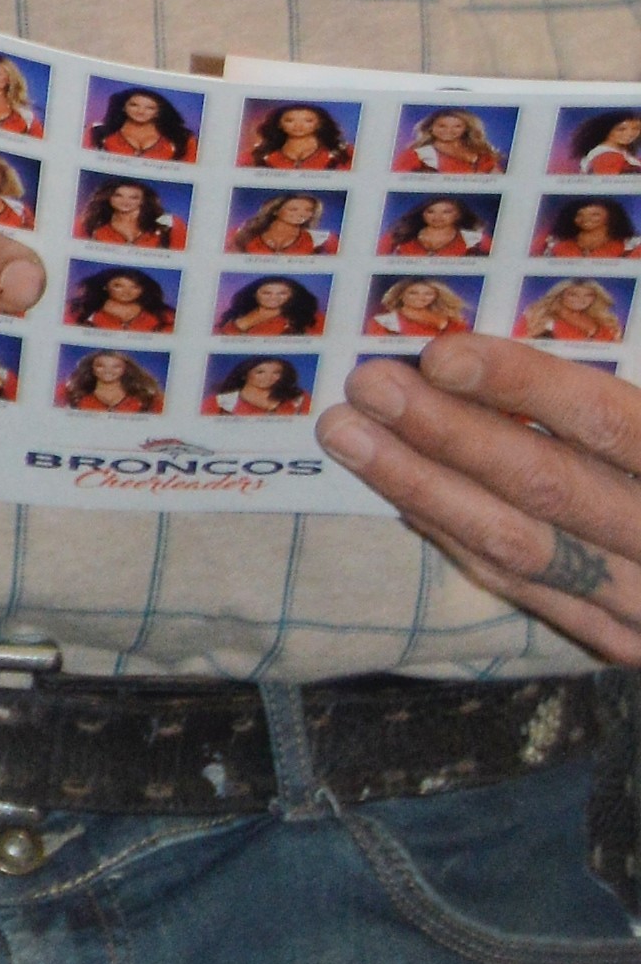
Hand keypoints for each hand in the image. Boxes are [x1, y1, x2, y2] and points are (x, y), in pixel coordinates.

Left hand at [327, 333, 640, 662]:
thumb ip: (632, 400)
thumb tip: (564, 320)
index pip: (610, 423)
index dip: (524, 384)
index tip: (442, 350)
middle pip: (547, 486)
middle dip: (446, 434)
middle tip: (365, 384)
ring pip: (522, 546)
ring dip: (425, 488)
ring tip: (352, 434)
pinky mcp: (626, 642)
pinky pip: (529, 591)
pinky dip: (462, 542)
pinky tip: (407, 497)